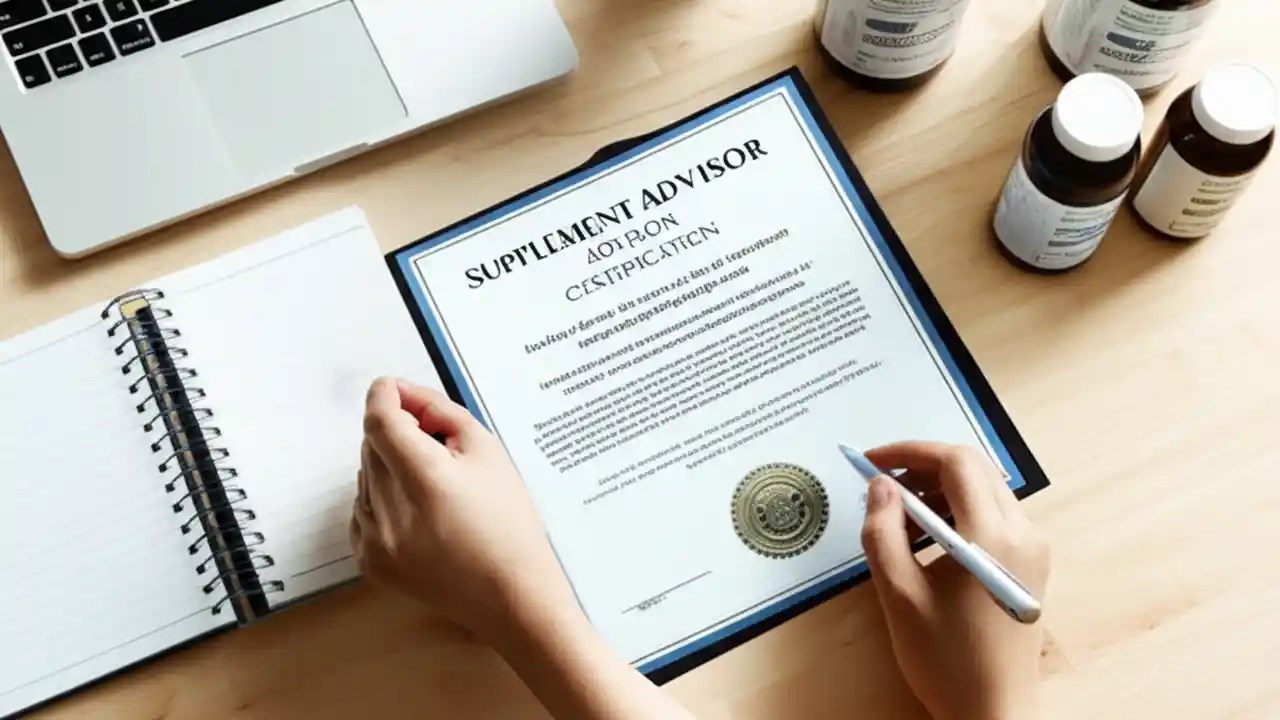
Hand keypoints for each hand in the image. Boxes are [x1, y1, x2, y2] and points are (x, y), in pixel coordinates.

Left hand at [350, 377, 575, 641]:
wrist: (511, 594)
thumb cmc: (509, 524)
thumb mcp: (488, 452)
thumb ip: (442, 413)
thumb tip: (407, 396)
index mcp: (424, 478)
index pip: (379, 420)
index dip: (384, 395)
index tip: (394, 388)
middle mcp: (391, 510)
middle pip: (371, 446)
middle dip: (396, 433)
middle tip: (433, 441)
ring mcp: (376, 540)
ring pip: (365, 477)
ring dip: (390, 467)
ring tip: (434, 485)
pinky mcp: (370, 561)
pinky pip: (362, 511)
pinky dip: (382, 500)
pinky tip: (419, 511)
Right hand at [860, 442, 1049, 719]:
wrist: (994, 711)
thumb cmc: (945, 659)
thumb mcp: (900, 593)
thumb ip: (883, 531)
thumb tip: (881, 486)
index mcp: (993, 536)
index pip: (955, 462)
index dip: (909, 451)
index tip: (871, 462)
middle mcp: (1024, 533)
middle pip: (973, 469)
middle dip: (922, 466)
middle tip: (881, 484)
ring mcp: (1033, 548)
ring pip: (984, 490)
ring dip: (939, 489)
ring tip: (898, 514)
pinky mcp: (1031, 564)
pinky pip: (993, 516)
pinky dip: (957, 511)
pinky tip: (927, 537)